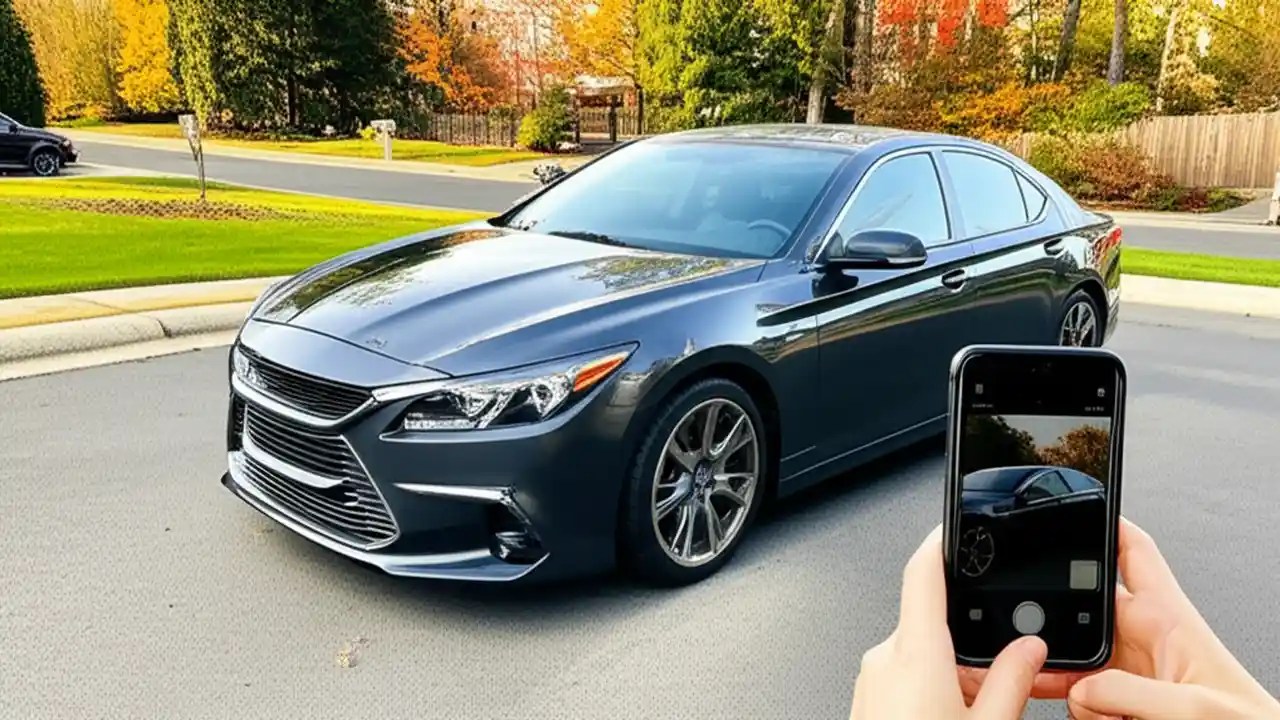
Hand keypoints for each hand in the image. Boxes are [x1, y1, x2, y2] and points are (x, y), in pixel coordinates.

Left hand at [850, 525, 1048, 719]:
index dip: (939, 544)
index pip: (922, 574)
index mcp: (915, 656)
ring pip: (917, 654)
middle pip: (930, 623)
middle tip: (999, 667)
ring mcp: (869, 681)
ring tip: (975, 709)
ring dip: (949, 670)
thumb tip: (1030, 649)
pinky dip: (929, 687)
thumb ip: (1011, 683)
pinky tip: (950, 715)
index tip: (952, 528)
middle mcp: (884, 660)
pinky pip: (901, 678)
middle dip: (966, 637)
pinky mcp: (864, 702)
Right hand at [1065, 518, 1279, 719]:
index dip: (1105, 523)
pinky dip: (1071, 700)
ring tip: (1063, 687)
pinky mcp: (1121, 699)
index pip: (1134, 552)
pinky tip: (1088, 713)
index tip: (1075, 508)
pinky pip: (1078, 691)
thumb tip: (1080, 689)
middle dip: (1058, 615)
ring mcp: (1130, 669)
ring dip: (1061, 669)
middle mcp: (1145, 637)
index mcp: (1169, 618)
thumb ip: (1132, 693)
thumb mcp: (1193, 708)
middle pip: (1083, 604)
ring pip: (1074, 652)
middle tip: (1042, 637)